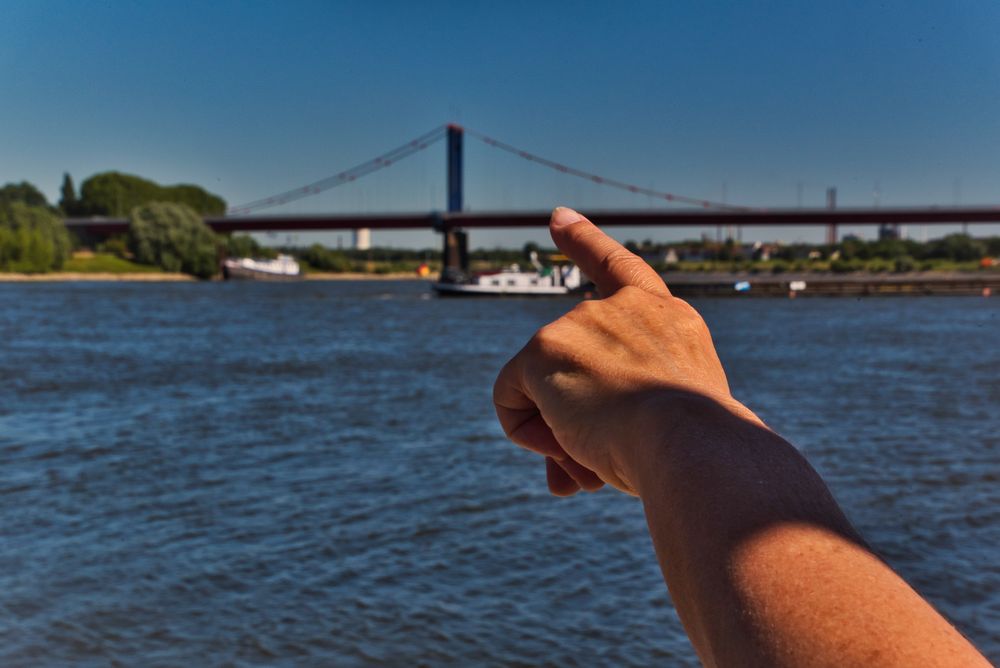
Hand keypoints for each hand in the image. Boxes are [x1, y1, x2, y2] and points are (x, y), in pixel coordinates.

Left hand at [494, 207, 752, 495]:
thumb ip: (614, 432)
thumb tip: (562, 476)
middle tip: (594, 468)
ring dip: (556, 433)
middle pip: (568, 365)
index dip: (585, 241)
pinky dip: (524, 431)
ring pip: (540, 388)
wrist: (696, 445)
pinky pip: (509, 399)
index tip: (557, 217)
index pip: (620, 270)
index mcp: (668, 320)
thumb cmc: (694, 452)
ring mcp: (582, 322)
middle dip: (568, 420)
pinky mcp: (545, 346)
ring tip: (594, 456)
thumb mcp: (663, 431)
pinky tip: (563, 444)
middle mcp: (625, 309)